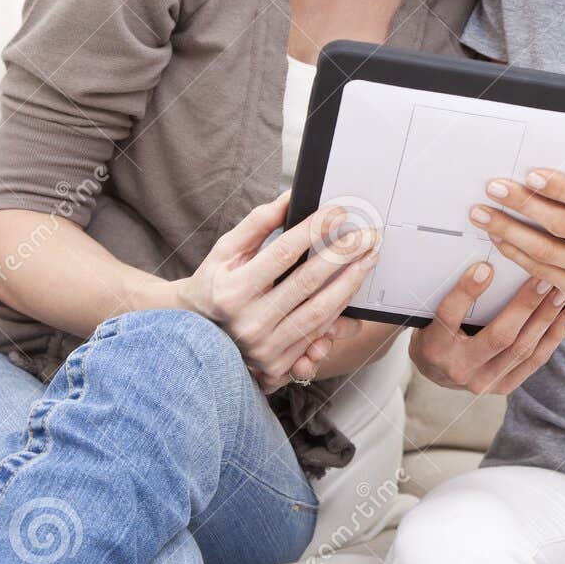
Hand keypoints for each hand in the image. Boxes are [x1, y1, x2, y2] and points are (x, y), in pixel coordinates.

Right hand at [182, 192, 379, 389]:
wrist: (196, 334)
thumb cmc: (213, 285)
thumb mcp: (225, 251)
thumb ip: (257, 224)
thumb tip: (290, 198)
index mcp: (232, 291)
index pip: (282, 254)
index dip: (313, 230)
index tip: (338, 212)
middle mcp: (249, 323)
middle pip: (307, 283)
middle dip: (343, 255)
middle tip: (367, 234)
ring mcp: (264, 348)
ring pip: (319, 312)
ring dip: (350, 283)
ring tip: (369, 258)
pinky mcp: (278, 365)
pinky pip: (317, 335)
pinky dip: (340, 311)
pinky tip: (353, 288)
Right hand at [409, 263, 564, 395]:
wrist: (436, 371)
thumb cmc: (437, 332)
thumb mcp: (432, 313)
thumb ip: (455, 293)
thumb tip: (485, 262)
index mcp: (434, 346)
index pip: (449, 316)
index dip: (467, 291)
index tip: (486, 267)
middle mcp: (459, 369)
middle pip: (499, 336)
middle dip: (525, 305)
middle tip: (543, 278)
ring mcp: (483, 383)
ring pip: (522, 349)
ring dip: (545, 318)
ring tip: (559, 293)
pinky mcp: (503, 387)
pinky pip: (534, 361)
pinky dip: (552, 337)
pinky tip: (564, 316)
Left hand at [468, 144, 564, 297]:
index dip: (561, 188)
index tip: (530, 174)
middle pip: (562, 225)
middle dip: (524, 205)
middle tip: (494, 188)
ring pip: (546, 251)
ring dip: (509, 231)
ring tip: (482, 214)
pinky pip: (542, 271)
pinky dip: (516, 254)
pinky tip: (496, 236)